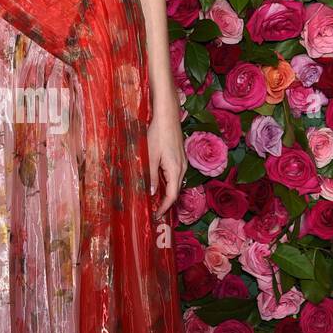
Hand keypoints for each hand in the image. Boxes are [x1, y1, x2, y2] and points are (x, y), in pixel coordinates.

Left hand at [146, 99, 186, 219]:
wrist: (167, 117)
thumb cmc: (157, 135)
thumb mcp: (150, 157)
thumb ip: (151, 176)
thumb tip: (151, 193)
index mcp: (175, 170)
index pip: (172, 195)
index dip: (164, 208)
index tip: (156, 216)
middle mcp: (182, 168)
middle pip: (175, 191)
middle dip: (166, 203)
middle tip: (155, 212)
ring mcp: (183, 163)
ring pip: (176, 184)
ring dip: (167, 193)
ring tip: (156, 201)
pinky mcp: (180, 158)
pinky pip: (176, 176)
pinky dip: (168, 184)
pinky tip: (159, 184)